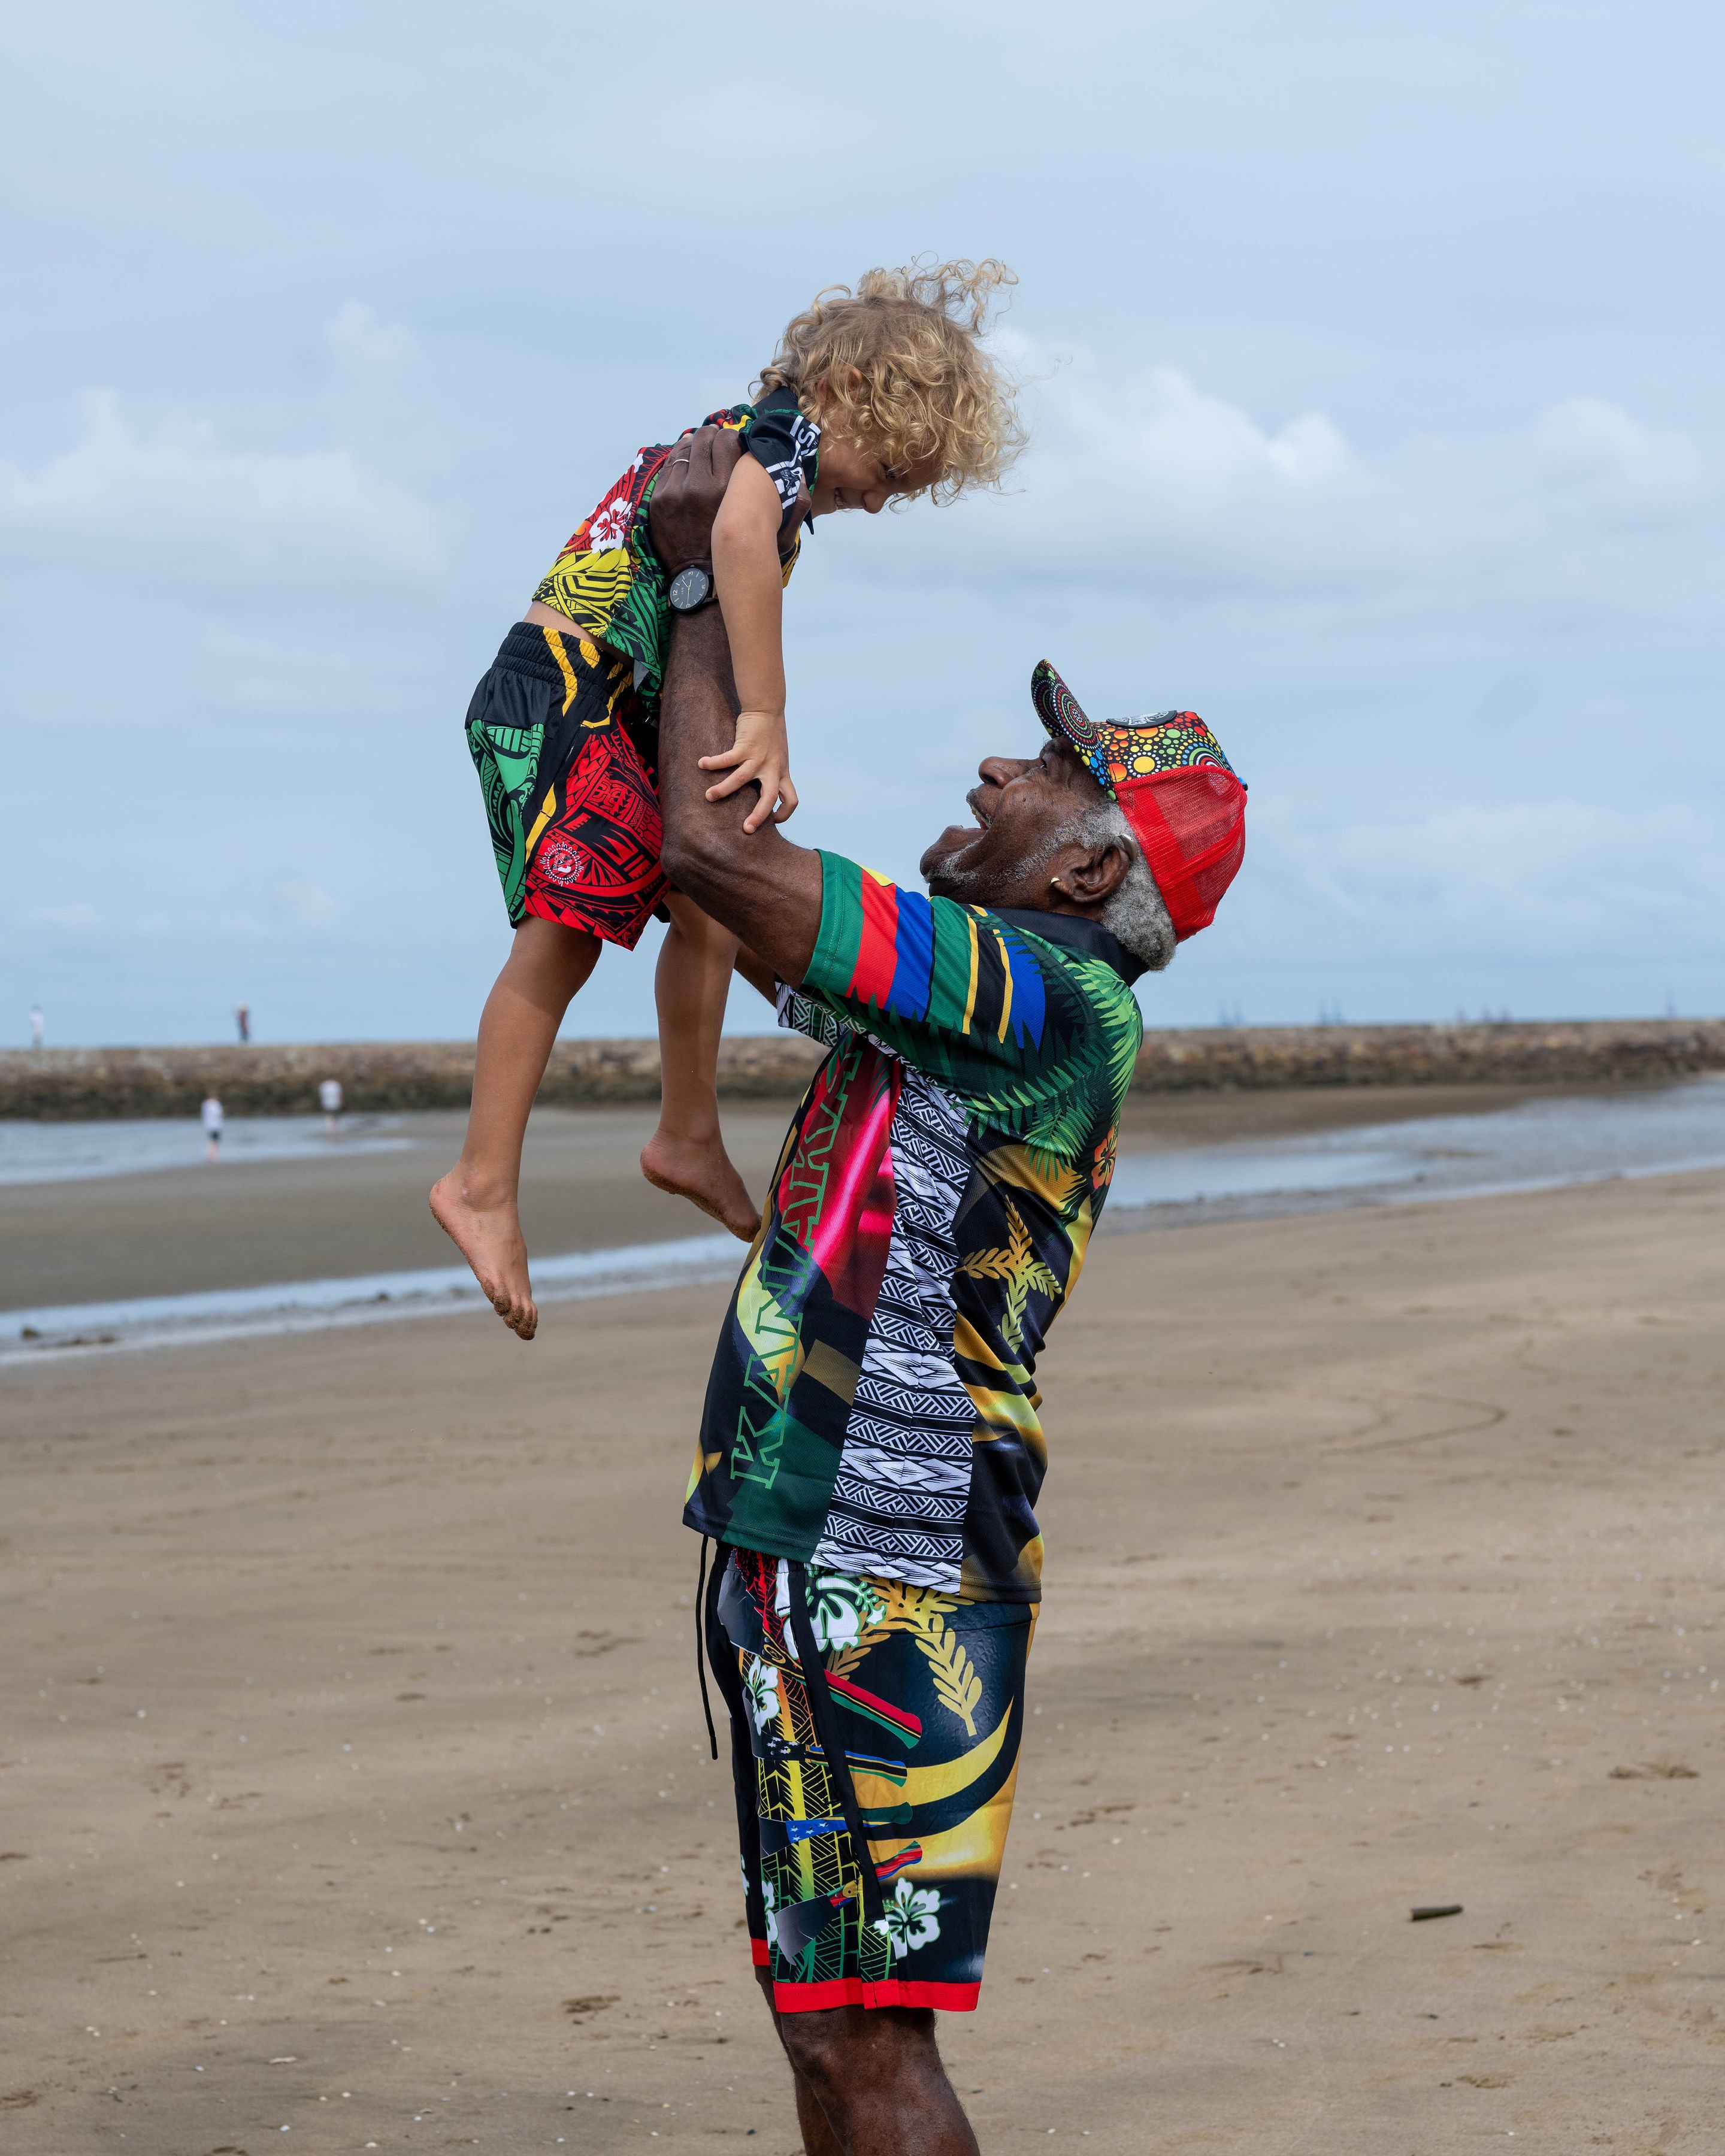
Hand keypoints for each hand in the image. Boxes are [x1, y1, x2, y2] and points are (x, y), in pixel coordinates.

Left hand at [648, 424, 741, 572]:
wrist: (698, 578)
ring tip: (699, 450)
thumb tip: (754, 451)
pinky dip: (679, 458)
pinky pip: (669, 464)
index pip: (728, 440)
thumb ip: (755, 485)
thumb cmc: (732, 546)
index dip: (732, 436)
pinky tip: (685, 459)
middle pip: (705, 437)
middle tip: (716, 442)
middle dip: (712, 435)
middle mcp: (699, 486)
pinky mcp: (658, 498)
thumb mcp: (752, 520)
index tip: (733, 443)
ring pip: (684, 446)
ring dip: (694, 445)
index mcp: (726, 490)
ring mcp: (675, 491)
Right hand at [699, 709, 798, 831]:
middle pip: (769, 798)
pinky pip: (727, 759)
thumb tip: (758, 788)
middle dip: (758, 816)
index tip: (774, 819)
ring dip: (724, 790)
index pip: (791, 799)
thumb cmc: (771, 733)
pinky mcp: (745, 746)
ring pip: (741, 779)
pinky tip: (701, 763)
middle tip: (746, 829)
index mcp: (782, 772)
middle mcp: (772, 768)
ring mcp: (759, 758)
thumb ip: (772, 771)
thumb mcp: (778, 756)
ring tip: (709, 797)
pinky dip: (713, 762)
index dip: (785, 813)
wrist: (767, 708)